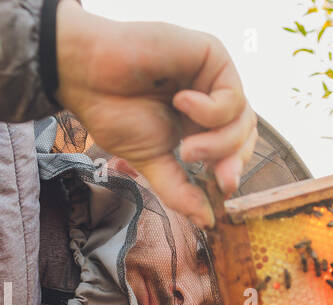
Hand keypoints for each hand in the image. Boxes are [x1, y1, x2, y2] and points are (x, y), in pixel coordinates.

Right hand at [53, 0, 257, 226]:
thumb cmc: (112, 111)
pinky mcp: (212, 54)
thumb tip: (208, 222)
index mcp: (198, 120)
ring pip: (244, 119)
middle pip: (246, 134)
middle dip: (234, 162)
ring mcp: (211, 74)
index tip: (223, 189)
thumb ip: (180, 191)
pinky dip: (210, 111)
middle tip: (217, 178)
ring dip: (218, 143)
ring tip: (185, 148)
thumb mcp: (152, 162)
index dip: (233, 169)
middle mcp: (209, 94)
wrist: (86, 76)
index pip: (234, 147)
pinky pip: (232, 96)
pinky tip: (181, 101)